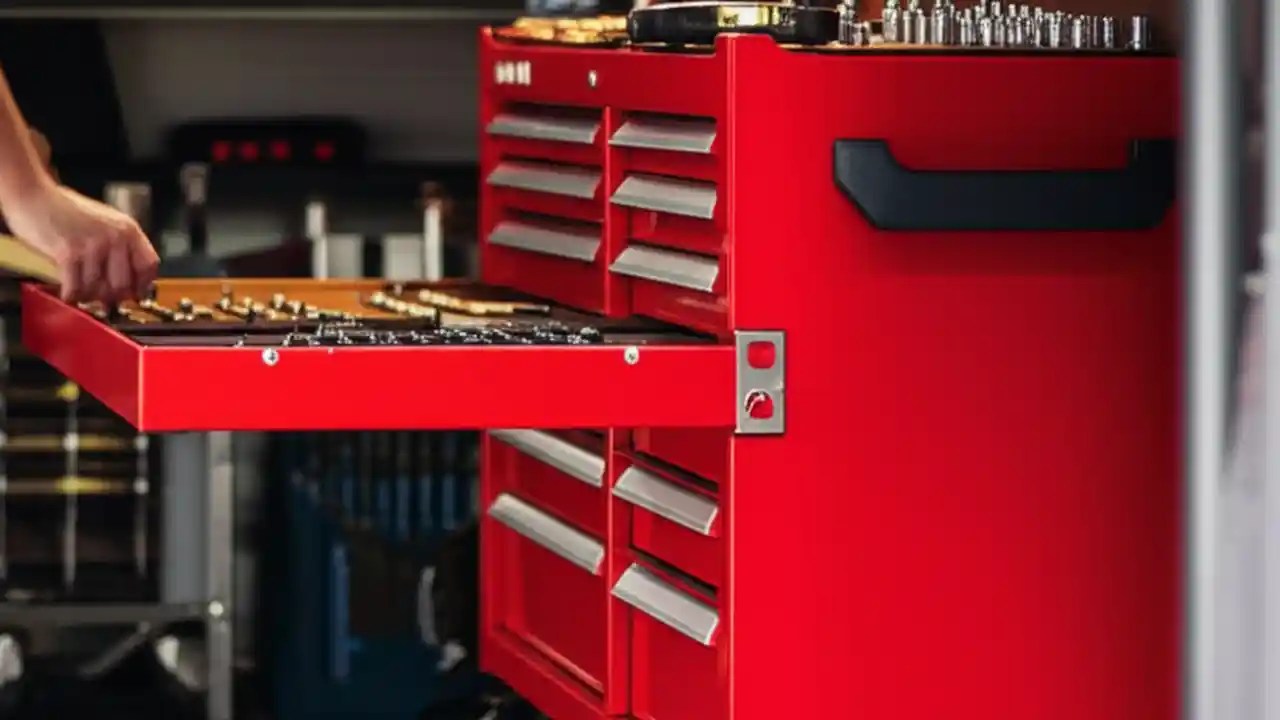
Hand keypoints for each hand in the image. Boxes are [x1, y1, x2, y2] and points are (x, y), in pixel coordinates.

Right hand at [4, 182, 158, 302]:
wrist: (33, 194)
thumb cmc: (65, 210)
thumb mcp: (104, 223)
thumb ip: (119, 248)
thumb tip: (129, 284)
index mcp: (127, 229)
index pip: (149, 266)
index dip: (141, 285)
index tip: (133, 294)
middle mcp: (115, 237)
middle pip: (124, 285)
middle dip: (110, 297)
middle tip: (99, 297)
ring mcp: (93, 245)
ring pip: (98, 290)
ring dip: (87, 296)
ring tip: (79, 290)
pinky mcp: (69, 253)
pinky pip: (76, 289)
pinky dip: (71, 295)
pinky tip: (67, 291)